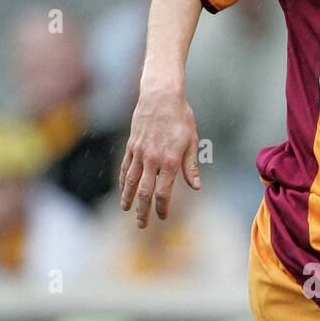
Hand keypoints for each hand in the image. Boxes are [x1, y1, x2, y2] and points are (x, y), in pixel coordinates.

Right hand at [119, 90, 200, 228]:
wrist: (161, 95)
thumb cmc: (181, 117)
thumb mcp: (192, 141)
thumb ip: (191, 166)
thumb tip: (196, 186)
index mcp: (170, 162)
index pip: (163, 193)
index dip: (162, 208)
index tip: (163, 217)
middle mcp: (152, 160)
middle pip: (144, 192)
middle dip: (142, 210)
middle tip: (142, 225)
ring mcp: (139, 153)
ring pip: (130, 181)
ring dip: (128, 198)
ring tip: (126, 210)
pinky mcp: (132, 145)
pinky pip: (125, 166)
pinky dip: (123, 180)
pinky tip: (123, 188)